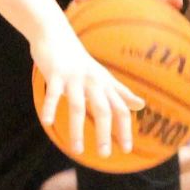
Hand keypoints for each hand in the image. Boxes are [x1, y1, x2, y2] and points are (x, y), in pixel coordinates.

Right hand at [33, 26, 143, 159]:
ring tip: (76, 150)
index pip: (120, 109)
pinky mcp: (55, 74)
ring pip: (78, 106)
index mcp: (104, 85)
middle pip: (103, 110)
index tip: (126, 150)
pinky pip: (53, 93)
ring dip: (77, 129)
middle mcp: (92, 82)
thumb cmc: (80, 60)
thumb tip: (141, 105)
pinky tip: (48, 122)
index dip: (124, 129)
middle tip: (105, 155)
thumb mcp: (103, 77)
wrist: (56, 34)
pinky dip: (50, 107)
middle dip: (105, 133)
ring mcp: (74, 78)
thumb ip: (121, 93)